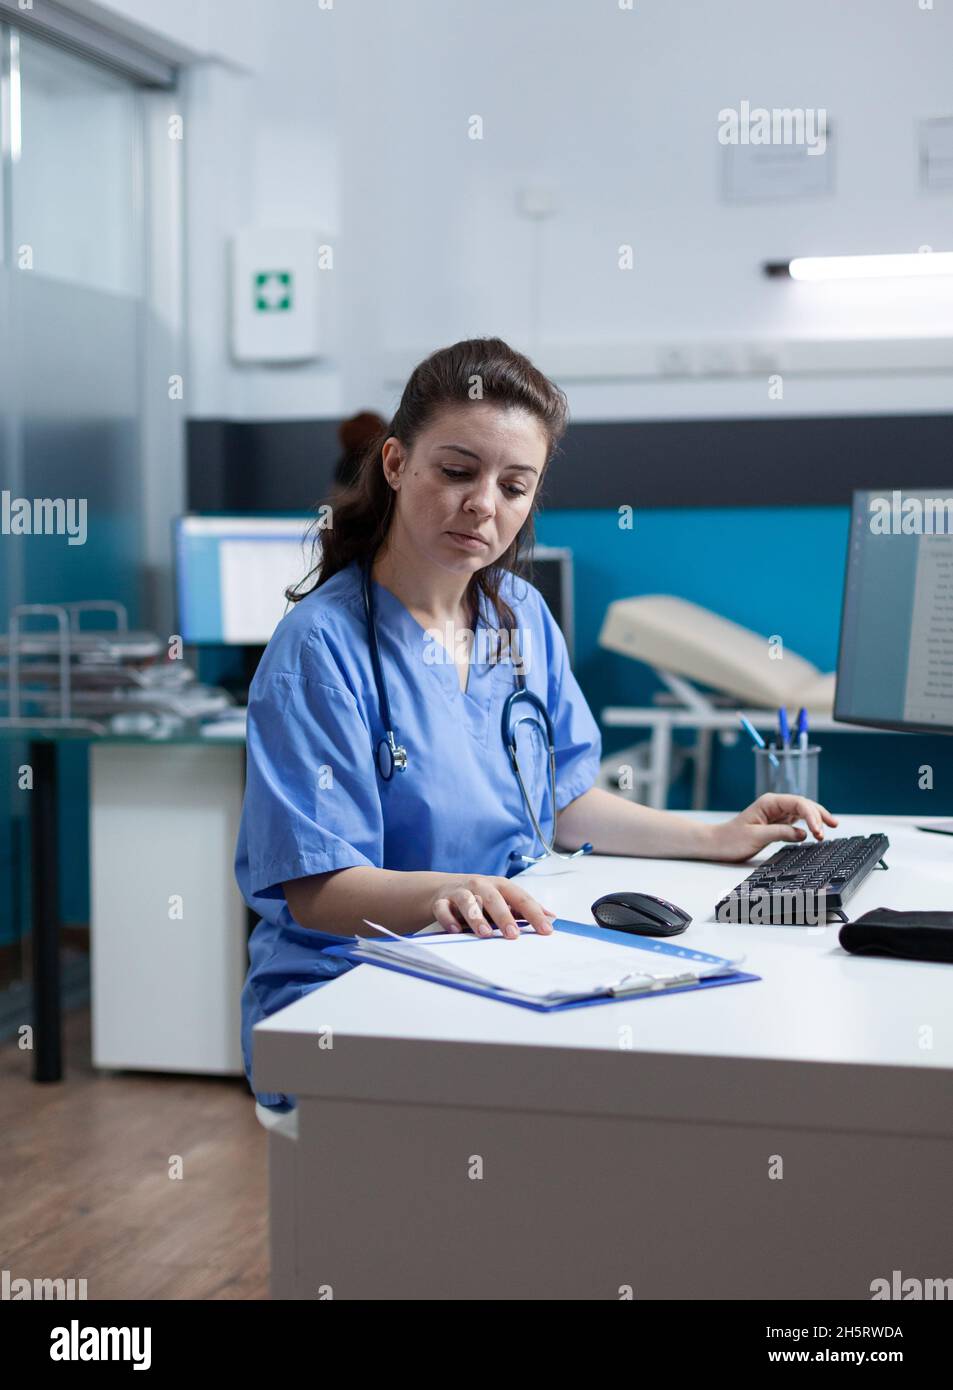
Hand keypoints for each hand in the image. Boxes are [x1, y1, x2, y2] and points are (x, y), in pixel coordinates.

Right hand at [430, 875, 556, 939]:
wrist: (446, 889)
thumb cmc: (481, 896)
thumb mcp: (504, 898)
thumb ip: (524, 908)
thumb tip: (552, 918)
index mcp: (500, 886)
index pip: (521, 898)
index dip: (534, 913)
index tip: (546, 930)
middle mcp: (480, 885)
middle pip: (493, 898)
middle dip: (504, 915)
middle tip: (513, 934)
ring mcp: (459, 892)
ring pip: (467, 901)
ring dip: (476, 917)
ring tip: (484, 933)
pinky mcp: (441, 902)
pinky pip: (443, 909)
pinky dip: (448, 919)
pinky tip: (454, 930)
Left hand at [706, 794, 838, 862]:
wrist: (716, 844)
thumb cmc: (731, 840)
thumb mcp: (756, 837)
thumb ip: (781, 833)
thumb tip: (803, 833)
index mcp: (769, 802)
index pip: (798, 803)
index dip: (812, 816)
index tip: (818, 832)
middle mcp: (774, 805)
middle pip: (804, 805)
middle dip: (818, 816)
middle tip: (828, 831)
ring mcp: (776, 813)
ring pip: (803, 811)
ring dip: (816, 819)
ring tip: (831, 827)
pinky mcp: (776, 823)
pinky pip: (797, 820)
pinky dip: (808, 825)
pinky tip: (816, 830)